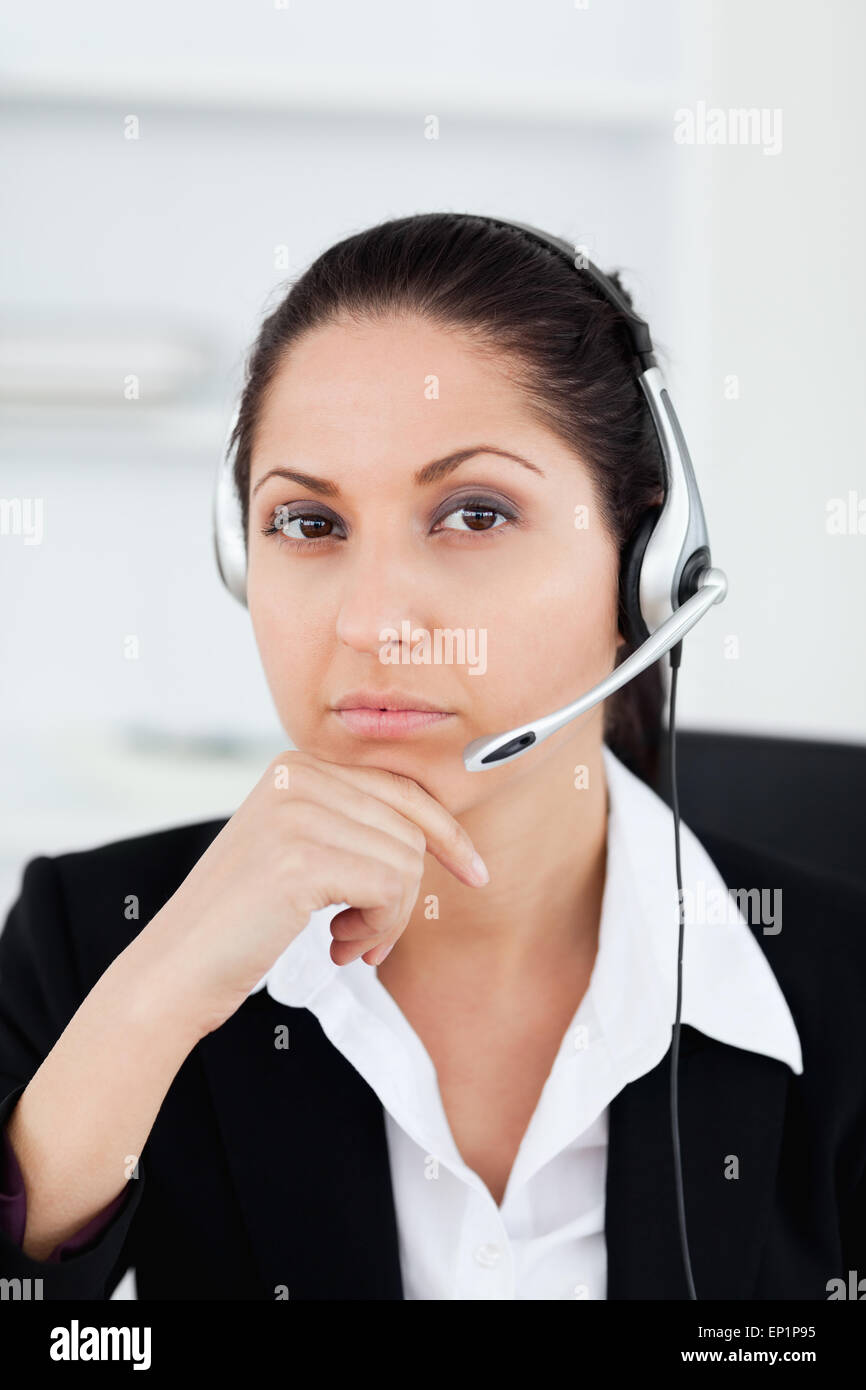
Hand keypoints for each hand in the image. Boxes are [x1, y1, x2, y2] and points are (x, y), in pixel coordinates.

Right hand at [135, 749, 488, 1038]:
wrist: (176, 970)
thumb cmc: (242, 923)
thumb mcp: (297, 852)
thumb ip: (352, 829)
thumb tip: (438, 836)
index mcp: (296, 766)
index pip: (402, 790)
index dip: (446, 834)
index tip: (474, 872)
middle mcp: (296, 776)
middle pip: (409, 829)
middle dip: (404, 895)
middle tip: (367, 938)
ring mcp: (296, 813)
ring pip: (406, 862)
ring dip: (389, 919)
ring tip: (348, 942)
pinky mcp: (301, 858)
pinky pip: (391, 888)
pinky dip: (379, 928)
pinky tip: (338, 946)